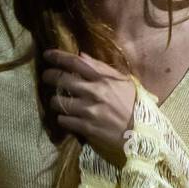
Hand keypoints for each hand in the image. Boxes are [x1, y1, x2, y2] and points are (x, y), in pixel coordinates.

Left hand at [41, 49, 135, 168]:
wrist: (142, 132)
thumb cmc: (134, 104)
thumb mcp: (123, 81)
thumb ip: (101, 68)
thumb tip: (81, 56)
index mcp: (104, 78)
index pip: (75, 62)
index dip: (58, 57)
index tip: (47, 55)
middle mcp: (94, 92)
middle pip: (62, 79)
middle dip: (49, 76)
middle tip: (46, 77)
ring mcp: (89, 110)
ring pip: (58, 101)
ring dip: (55, 100)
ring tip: (58, 101)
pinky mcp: (86, 127)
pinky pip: (63, 120)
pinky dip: (62, 118)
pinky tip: (66, 117)